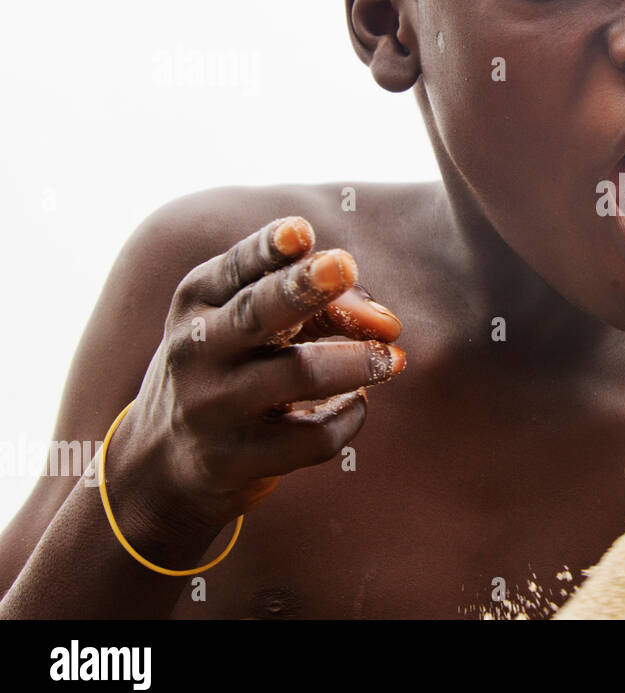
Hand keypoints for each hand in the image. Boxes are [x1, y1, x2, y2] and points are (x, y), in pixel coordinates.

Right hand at [106, 217, 404, 545]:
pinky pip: (313, 436)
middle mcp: (197, 349)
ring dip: (359, 361)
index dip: (269, 248)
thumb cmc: (229, 370)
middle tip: (345, 266)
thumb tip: (386, 324)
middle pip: (257, 313)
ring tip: (393, 358)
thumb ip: (315, 305)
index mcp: (198, 302)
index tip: (300, 230)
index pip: (235, 267)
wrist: (164, 462)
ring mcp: (212, 407)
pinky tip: (356, 405)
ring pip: (299, 375)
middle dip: (303, 288)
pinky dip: (350, 417)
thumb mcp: (248, 326)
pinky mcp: (234, 460)